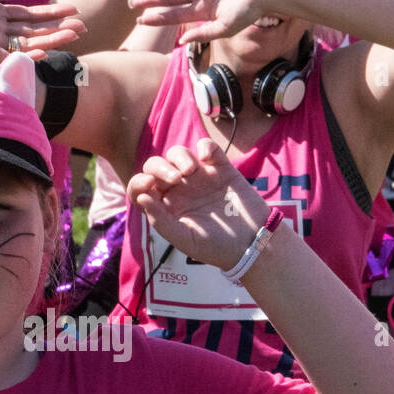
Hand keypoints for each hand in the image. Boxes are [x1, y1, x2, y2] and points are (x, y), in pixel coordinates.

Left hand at [128, 0, 272, 43]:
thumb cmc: (248, 11)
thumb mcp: (225, 27)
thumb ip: (203, 34)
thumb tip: (181, 41)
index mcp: (202, 12)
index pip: (174, 15)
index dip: (157, 17)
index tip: (140, 19)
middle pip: (169, 0)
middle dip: (150, 3)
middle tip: (131, 4)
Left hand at [128, 140, 270, 270]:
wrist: (254, 244)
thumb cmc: (217, 247)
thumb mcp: (185, 240)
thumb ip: (161, 221)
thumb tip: (142, 198)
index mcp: (165, 206)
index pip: (141, 187)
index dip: (139, 182)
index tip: (149, 184)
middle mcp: (178, 189)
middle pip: (155, 165)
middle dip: (159, 167)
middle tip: (176, 179)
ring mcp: (199, 178)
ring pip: (178, 153)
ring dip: (180, 157)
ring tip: (191, 172)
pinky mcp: (221, 169)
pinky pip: (208, 148)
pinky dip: (206, 146)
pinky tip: (208, 157)